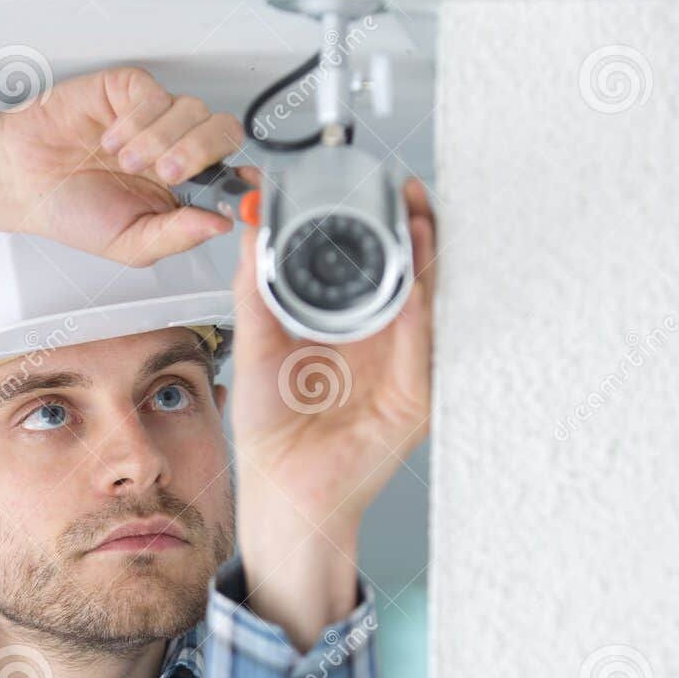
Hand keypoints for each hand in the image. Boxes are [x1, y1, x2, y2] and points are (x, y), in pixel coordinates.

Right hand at [0, 66, 244, 264]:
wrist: (23, 182)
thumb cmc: (74, 211)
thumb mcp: (131, 244)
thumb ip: (177, 236)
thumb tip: (221, 226)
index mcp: (185, 188)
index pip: (233, 172)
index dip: (244, 178)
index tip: (242, 188)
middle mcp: (177, 149)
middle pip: (223, 132)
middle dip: (202, 153)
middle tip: (169, 175)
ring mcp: (155, 117)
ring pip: (192, 111)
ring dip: (162, 140)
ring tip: (128, 162)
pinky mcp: (128, 91)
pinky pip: (153, 94)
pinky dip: (136, 120)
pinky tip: (112, 141)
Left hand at [229, 174, 436, 649]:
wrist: (283, 491)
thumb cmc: (273, 430)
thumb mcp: (256, 339)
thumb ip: (255, 282)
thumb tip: (251, 222)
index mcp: (344, 324)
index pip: (371, 261)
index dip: (375, 222)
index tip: (370, 187)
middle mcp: (379, 341)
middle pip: (409, 272)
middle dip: (413, 229)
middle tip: (406, 191)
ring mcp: (402, 366)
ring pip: (426, 300)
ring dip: (427, 259)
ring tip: (419, 219)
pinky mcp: (414, 397)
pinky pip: (423, 345)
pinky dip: (421, 310)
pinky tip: (416, 280)